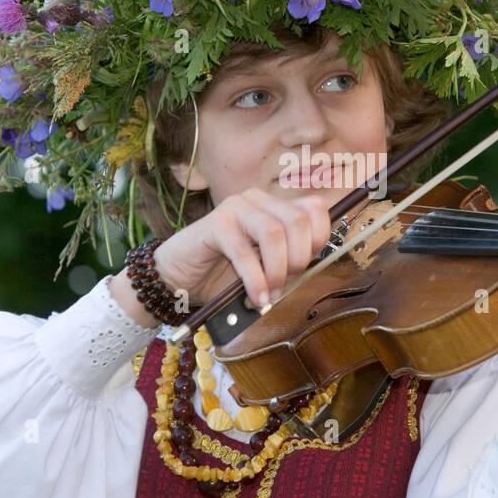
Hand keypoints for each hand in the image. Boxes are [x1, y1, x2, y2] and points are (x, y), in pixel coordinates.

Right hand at [151, 188, 332, 308]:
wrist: (179, 278)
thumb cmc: (223, 273)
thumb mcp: (265, 266)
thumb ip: (288, 260)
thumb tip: (310, 265)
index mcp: (274, 206)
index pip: (314, 209)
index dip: (318, 239)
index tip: (305, 267)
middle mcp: (257, 200)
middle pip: (298, 220)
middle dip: (298, 259)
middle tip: (284, 285)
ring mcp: (235, 208)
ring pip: (273, 232)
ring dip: (277, 270)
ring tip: (269, 295)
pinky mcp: (215, 224)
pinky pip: (243, 251)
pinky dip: (255, 279)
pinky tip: (256, 297)